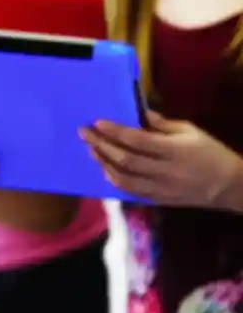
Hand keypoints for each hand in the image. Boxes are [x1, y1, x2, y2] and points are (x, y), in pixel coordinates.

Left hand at [81, 111, 242, 209]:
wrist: (231, 187)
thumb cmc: (212, 153)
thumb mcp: (192, 131)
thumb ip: (164, 124)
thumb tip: (138, 112)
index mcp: (174, 151)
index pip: (137, 140)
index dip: (115, 131)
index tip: (97, 122)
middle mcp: (164, 171)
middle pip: (125, 159)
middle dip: (101, 145)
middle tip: (83, 133)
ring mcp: (160, 189)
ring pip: (123, 178)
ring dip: (103, 163)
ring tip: (91, 149)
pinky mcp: (159, 200)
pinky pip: (131, 192)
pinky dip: (115, 180)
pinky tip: (105, 169)